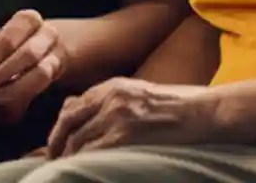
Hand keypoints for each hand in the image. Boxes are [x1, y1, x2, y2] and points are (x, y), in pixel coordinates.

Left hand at [0, 9, 69, 122]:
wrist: (51, 44)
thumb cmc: (19, 40)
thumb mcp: (6, 35)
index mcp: (29, 20)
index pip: (11, 35)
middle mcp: (47, 35)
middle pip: (29, 53)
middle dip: (4, 71)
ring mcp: (57, 54)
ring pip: (42, 73)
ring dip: (16, 87)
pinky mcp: (59, 74)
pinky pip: (43, 86)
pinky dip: (25, 94)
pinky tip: (11, 99)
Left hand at [46, 78, 216, 157]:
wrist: (204, 111)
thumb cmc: (180, 106)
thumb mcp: (141, 94)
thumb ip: (114, 102)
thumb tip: (89, 114)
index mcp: (113, 86)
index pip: (73, 105)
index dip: (61, 126)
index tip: (56, 142)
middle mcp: (110, 96)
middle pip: (68, 120)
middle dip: (55, 141)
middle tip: (51, 159)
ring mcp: (116, 115)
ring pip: (76, 139)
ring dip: (65, 156)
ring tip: (62, 169)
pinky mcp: (125, 134)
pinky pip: (91, 151)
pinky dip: (80, 162)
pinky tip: (78, 170)